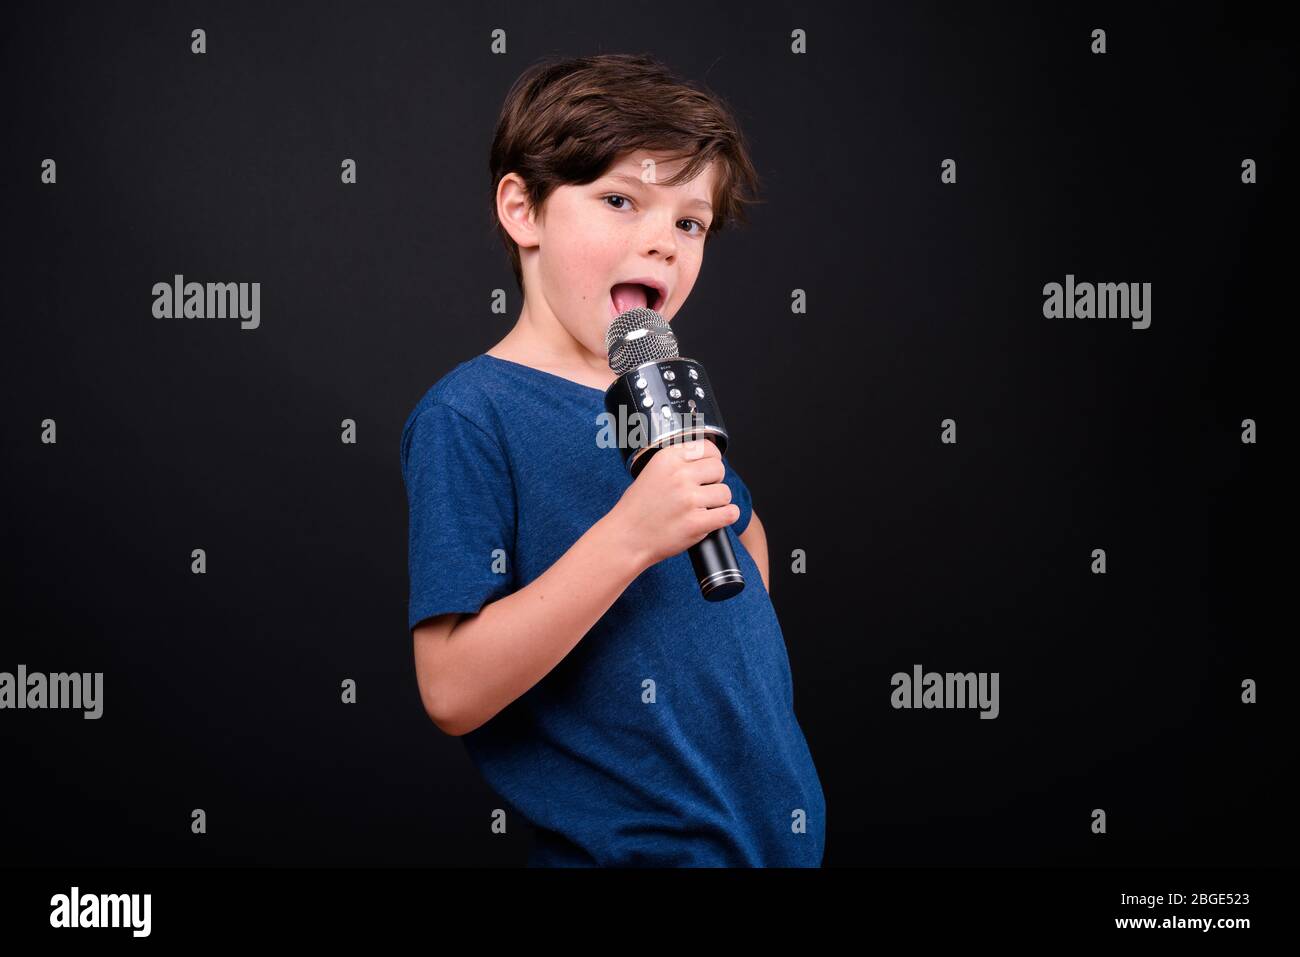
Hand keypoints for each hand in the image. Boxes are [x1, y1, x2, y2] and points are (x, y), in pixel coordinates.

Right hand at [606, 437, 738, 570]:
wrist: (626, 538)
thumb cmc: (636, 510)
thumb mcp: (650, 472)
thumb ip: (676, 463)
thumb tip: (704, 461)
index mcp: (668, 458)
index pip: (708, 448)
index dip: (712, 460)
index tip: (709, 470)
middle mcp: (679, 475)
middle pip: (719, 469)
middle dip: (715, 481)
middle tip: (702, 493)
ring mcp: (689, 499)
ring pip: (725, 493)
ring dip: (719, 502)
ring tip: (702, 509)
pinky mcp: (697, 522)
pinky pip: (730, 513)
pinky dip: (727, 516)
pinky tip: (714, 519)